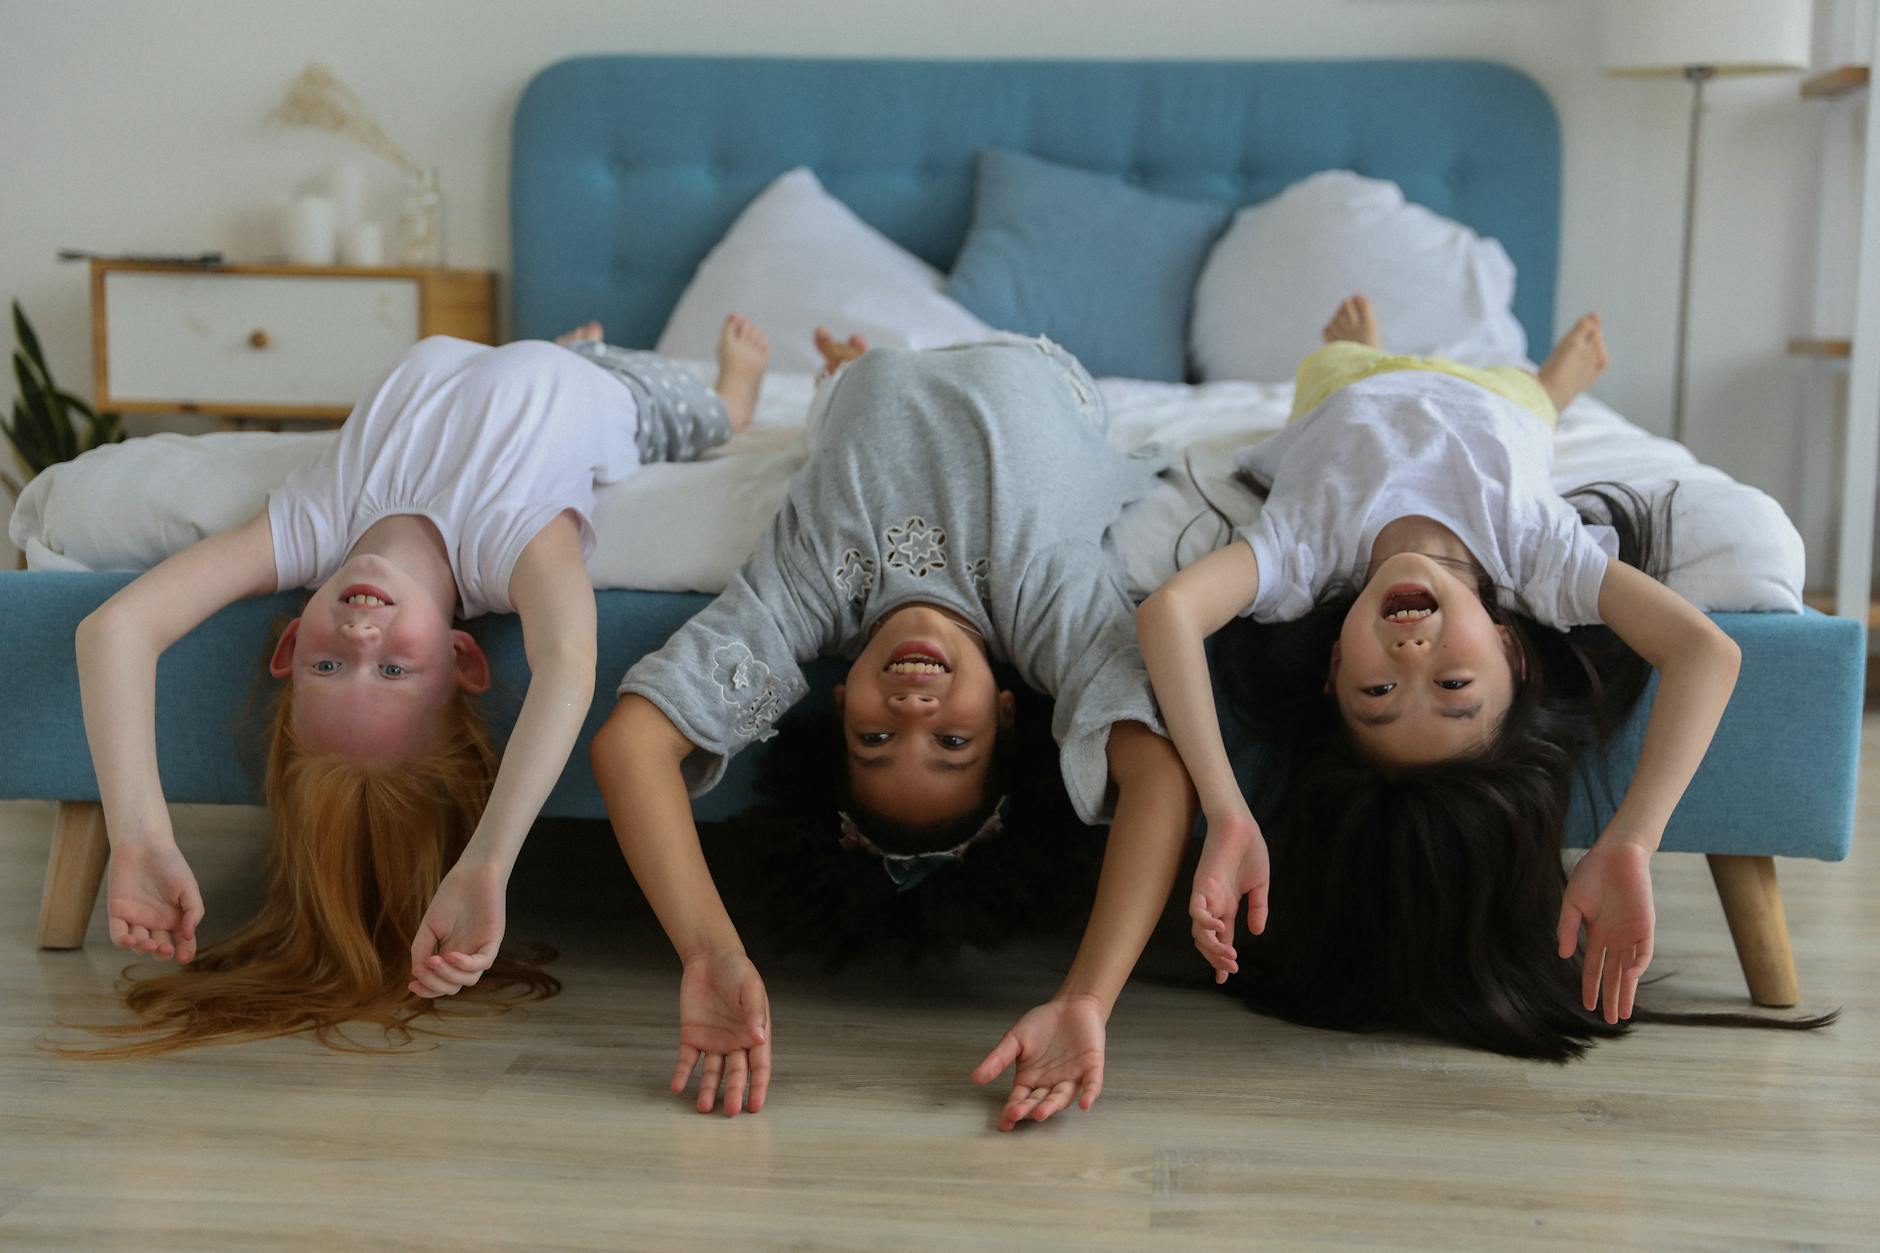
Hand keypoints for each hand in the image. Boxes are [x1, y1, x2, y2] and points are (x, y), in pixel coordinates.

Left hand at [106, 836, 203, 961]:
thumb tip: (189, 935)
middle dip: (163, 953)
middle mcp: (156, 922)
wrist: (144, 846)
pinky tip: (131, 939)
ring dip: (144, 948)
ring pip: (139, 945)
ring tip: (149, 942)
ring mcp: (136, 919)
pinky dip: (123, 941)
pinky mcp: (118, 914)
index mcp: (175, 918)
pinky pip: (118, 934)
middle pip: (160, 948)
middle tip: (166, 950)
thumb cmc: (170, 864)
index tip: (185, 957)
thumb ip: (194, 911)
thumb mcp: (189, 887)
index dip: (185, 952)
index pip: (182, 942)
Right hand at [409, 860, 506, 997]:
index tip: (411, 984)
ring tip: (433, 960)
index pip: (442, 984)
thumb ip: (422, 949)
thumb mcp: (430, 927)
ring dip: (448, 975)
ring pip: (468, 980)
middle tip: (421, 969)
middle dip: (434, 984)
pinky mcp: (493, 940)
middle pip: (454, 987)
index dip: (427, 989)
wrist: (472, 873)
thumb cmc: (451, 897)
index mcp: (451, 956)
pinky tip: (450, 955)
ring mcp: (481, 949)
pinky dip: (466, 965)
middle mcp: (467, 957)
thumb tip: (416, 972)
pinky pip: (484, 963)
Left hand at [674, 950, 770, 1115]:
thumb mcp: (751, 988)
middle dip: (733, 1093)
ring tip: (703, 1107)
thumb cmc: (737, 970)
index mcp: (755, 1034)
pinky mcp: (692, 1036)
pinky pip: (687, 1059)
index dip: (757, 1087)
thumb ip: (755, 1013)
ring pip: (712, 1072)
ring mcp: (713, 1041)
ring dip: (708, 1089)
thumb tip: (759, 1038)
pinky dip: (682, 1073)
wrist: (709, 957)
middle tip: (730, 1112)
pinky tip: (678, 1086)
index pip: (759, 1067)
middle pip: (735, 1073)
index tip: (754, 1106)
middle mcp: (735, 1042)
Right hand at [972, 995, 1105, 1131]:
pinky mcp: (1091, 1068)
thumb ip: (998, 1059)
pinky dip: (1089, 1094)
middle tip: (1018, 1114)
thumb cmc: (1043, 1023)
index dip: (1012, 1112)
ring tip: (1041, 1112)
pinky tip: (1085, 1104)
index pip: (1020, 1100)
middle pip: (1039, 1102)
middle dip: (1029, 1110)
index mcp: (1031, 1079)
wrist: (1071, 1005)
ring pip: (1062, 1097)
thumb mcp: (1015, 1040)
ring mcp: (1072, 1078)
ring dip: (1053, 1106)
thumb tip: (976, 1077)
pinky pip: (1092, 1085)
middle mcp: (1050, 1084)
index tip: (1004, 1123)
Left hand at [1190, 810, 1269, 982]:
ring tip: (1229, 955)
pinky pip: (1196, 909)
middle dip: (1217, 958)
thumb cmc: (1249, 850)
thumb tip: (1258, 933)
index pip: (1222, 939)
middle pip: (1209, 940)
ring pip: (1200, 930)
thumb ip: (1259, 908)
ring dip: (1212, 947)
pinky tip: (1219, 929)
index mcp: (1227, 905)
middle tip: (1230, 969)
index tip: (1224, 978)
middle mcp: (1214, 904)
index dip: (1221, 959)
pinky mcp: (1202, 884)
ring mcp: (1206, 896)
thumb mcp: (1260, 885)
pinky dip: (1205, 923)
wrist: (1240, 825)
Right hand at [1557, 837, 1654, 1022]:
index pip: (1594, 967)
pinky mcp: (1645, 926)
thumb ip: (1567, 928)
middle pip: (1614, 975)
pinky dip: (1637, 966)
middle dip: (1612, 998)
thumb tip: (1563, 956)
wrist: (1616, 853)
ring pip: (1629, 970)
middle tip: (1611, 1021)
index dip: (1591, 987)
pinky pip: (1643, 952)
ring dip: (1626, 991)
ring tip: (1623, 1012)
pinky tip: (1629, 978)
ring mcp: (1631, 934)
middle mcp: (1615, 938)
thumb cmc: (1592, 873)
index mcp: (1597, 933)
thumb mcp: (1572, 902)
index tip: (1588, 1006)